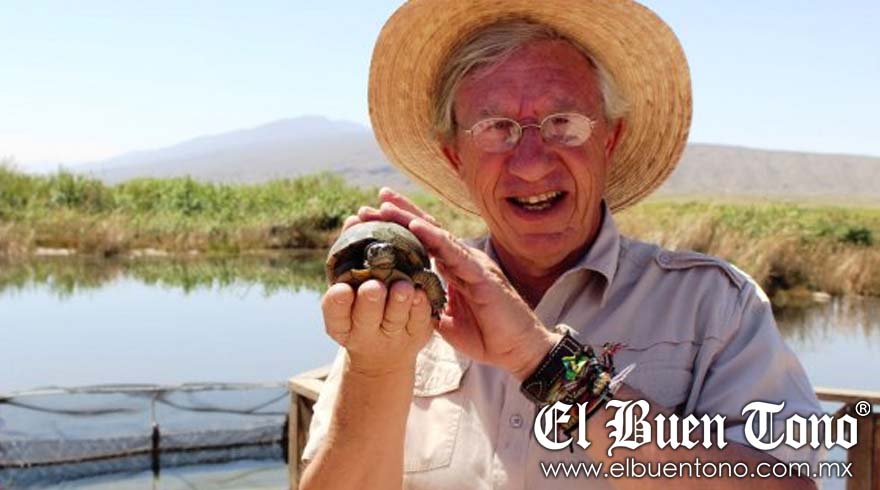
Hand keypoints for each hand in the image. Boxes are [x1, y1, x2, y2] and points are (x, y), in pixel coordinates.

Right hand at [322, 278, 433, 376]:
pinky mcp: (416, 334)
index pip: (335, 314)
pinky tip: (421, 292)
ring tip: (403, 287)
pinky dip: (421, 306)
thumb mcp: (350, 294)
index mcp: (341, 324)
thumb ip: (352, 270)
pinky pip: (420, 320)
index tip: (342, 289)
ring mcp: (392, 335)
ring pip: (395, 318)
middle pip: (365, 317)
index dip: (337, 302)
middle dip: (370, 300)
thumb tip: (358, 230)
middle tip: (374, 287)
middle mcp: (364, 333)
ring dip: (399, 301)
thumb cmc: (362, 308)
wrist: (385, 350)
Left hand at [357, 188, 559, 379]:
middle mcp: (463, 260)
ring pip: (437, 234)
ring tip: (384, 206)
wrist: (519, 352)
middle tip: (370, 202)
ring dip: (408, 219)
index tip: (372, 218)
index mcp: (455, 269)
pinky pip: (454, 252)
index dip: (399, 228)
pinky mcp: (482, 274)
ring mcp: (473, 264)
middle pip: (427, 230)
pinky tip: (414, 226)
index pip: (423, 242)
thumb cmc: (489, 337)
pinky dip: (434, 237)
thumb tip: (408, 305)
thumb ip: (430, 309)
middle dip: (398, 214)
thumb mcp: (448, 323)